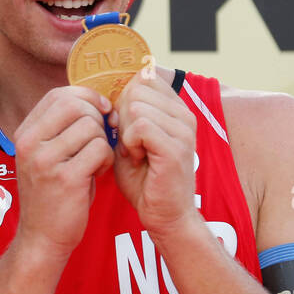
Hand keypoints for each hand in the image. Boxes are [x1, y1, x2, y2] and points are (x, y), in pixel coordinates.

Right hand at [11, 86, 113, 263]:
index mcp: (24, 134)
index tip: (101, 111)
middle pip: (75, 105)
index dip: (86, 96)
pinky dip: (106, 159)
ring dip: (103, 142)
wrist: (42, 237)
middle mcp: (29, 143)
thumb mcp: (47, 155)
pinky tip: (97, 173)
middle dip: (97, 118)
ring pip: (90, 127)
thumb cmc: (53, 194)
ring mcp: (45, 161)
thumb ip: (61, 127)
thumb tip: (95, 99)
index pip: (58, 95)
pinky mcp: (65, 178)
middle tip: (102, 137)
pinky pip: (99, 149)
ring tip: (95, 161)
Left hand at [109, 74, 199, 234]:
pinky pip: (140, 127)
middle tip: (129, 144)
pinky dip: (130, 144)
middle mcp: (184, 115)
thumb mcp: (129, 138)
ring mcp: (183, 130)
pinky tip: (137, 159)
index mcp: (175, 109)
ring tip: (135, 153)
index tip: (124, 126)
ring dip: (125, 133)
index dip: (123, 99)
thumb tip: (109, 91)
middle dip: (122, 117)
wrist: (163, 214)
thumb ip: (123, 114)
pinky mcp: (176, 147)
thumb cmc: (143, 178)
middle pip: (136, 90)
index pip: (144, 78)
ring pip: (135, 107)